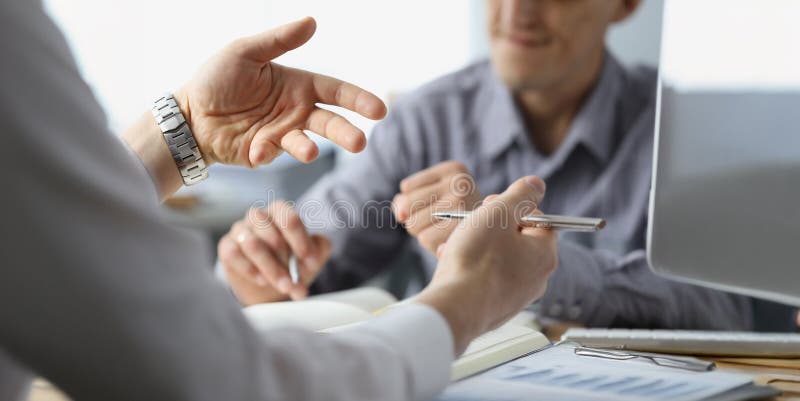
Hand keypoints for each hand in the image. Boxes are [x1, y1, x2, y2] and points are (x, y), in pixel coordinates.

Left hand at [177, 17, 386, 166]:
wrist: (190, 112)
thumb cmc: (218, 78)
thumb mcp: (245, 52)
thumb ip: (278, 41)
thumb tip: (312, 22)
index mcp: (298, 85)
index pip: (335, 91)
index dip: (358, 100)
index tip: (379, 110)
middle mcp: (296, 111)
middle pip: (330, 122)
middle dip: (346, 133)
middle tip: (360, 143)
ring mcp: (282, 134)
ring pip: (306, 143)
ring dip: (308, 148)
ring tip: (310, 151)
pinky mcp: (264, 153)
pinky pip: (271, 154)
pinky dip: (266, 153)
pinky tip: (255, 150)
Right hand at [218, 201, 330, 303]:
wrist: (267, 285)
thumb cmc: (291, 264)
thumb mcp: (311, 257)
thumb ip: (320, 249)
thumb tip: (317, 250)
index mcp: (280, 211)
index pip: (289, 218)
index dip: (300, 240)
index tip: (310, 260)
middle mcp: (258, 216)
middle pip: (270, 233)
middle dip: (285, 260)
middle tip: (295, 281)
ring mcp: (240, 230)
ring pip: (252, 244)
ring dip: (270, 268)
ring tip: (283, 285)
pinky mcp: (226, 246)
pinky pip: (233, 254)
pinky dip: (249, 269)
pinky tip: (262, 280)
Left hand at [393, 161, 482, 254]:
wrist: (487, 239)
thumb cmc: (453, 218)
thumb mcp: (432, 198)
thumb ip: (405, 201)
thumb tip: (400, 214)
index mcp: (453, 168)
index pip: (406, 187)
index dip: (414, 202)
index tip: (439, 204)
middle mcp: (460, 183)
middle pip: (407, 205)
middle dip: (415, 217)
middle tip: (440, 220)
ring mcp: (462, 206)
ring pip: (412, 224)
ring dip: (422, 231)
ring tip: (443, 230)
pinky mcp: (459, 231)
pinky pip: (424, 238)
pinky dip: (430, 242)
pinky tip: (446, 239)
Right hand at [416, 176, 556, 353]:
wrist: (455, 308)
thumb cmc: (476, 259)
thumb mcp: (498, 213)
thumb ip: (520, 195)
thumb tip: (535, 184)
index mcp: (544, 254)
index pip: (539, 220)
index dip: (514, 207)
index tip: (492, 205)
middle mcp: (536, 279)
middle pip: (518, 240)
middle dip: (493, 228)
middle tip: (473, 223)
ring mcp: (516, 298)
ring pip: (499, 260)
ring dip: (478, 247)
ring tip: (457, 244)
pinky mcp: (496, 310)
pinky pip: (486, 281)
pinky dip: (471, 269)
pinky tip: (451, 264)